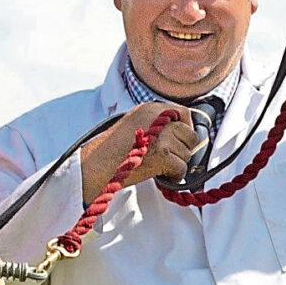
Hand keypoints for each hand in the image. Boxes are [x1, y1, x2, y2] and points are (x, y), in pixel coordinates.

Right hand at [80, 102, 202, 198]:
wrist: (95, 164)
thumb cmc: (111, 150)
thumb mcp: (135, 124)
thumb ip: (156, 125)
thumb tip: (179, 136)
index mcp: (151, 109)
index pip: (183, 113)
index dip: (186, 129)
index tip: (181, 141)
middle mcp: (158, 118)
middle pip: (190, 135)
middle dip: (183, 150)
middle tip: (169, 158)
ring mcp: (161, 136)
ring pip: (186, 154)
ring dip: (177, 164)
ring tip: (159, 167)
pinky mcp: (162, 154)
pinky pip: (181, 168)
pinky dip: (174, 176)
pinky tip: (162, 176)